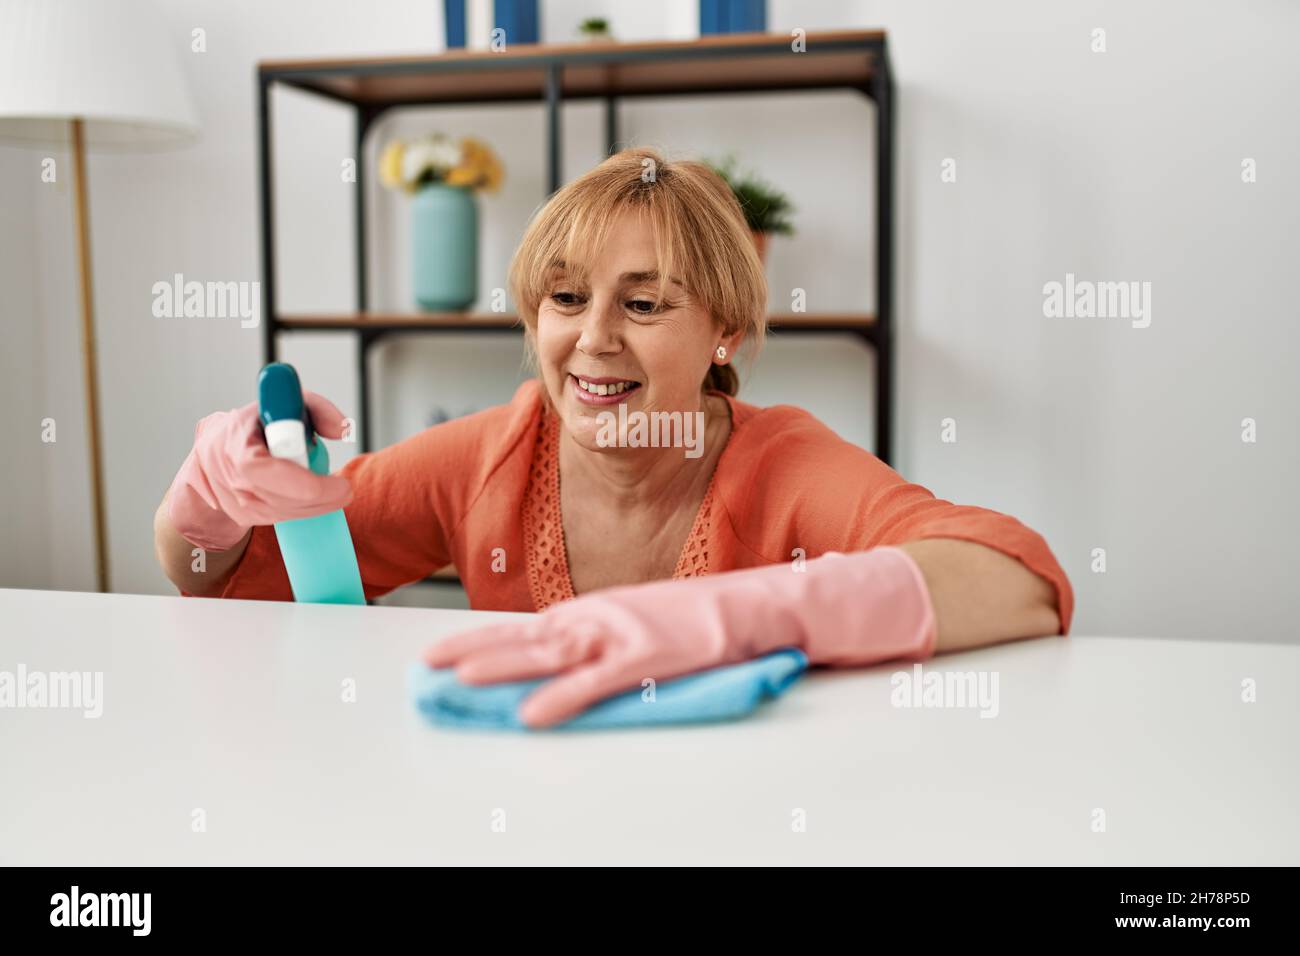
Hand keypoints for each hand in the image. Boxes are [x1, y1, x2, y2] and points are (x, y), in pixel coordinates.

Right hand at [166, 392, 353, 550]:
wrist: (215, 450)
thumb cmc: (254, 425)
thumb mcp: (283, 404)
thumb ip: (319, 409)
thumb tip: (343, 430)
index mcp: (236, 446)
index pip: (265, 473)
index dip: (306, 483)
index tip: (339, 483)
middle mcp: (231, 478)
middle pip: (282, 500)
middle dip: (321, 499)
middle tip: (344, 490)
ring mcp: (235, 501)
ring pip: (284, 513)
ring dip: (316, 506)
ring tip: (334, 491)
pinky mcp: (243, 516)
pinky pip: (281, 518)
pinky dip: (303, 510)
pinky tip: (313, 497)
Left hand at [423, 547, 937, 728]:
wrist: (763, 604)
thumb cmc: (705, 619)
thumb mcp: (645, 626)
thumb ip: (606, 642)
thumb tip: (567, 662)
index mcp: (598, 611)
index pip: (528, 628)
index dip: (482, 641)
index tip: (441, 655)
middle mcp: (602, 618)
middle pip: (526, 638)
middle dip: (473, 652)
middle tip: (427, 670)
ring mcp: (625, 635)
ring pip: (550, 655)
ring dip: (501, 669)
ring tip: (456, 684)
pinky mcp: (653, 658)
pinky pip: (599, 683)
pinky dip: (563, 700)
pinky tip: (531, 716)